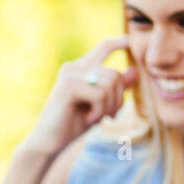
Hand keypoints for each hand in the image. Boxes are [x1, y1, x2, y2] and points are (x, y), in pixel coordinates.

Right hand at [22, 37, 138, 158]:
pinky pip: (99, 95)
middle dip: (118, 98)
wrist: (49, 142)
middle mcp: (74, 68)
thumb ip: (115, 89)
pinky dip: (99, 111)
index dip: (118, 43)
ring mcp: (70, 76)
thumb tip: (134, 71)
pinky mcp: (68, 88)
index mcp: (80, 69)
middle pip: (114, 74)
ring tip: (96, 118)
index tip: (128, 41)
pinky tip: (88, 120)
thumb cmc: (73, 124)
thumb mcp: (99, 105)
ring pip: (109, 84)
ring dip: (109, 106)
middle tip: (109, 115)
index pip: (103, 47)